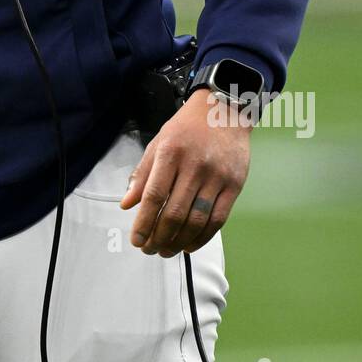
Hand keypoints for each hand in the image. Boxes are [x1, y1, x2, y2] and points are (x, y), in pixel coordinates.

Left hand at [119, 88, 251, 256]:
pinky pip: (218, 220)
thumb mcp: (158, 143)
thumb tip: (126, 204)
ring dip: (179, 242)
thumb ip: (142, 174)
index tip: (136, 240)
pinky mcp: (234, 185)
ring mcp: (217, 177)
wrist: (223, 111)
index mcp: (171, 153)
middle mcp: (194, 166)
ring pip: (196, 220)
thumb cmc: (187, 128)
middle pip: (174, 213)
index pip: (154, 196)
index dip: (144, 222)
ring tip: (166, 251)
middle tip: (150, 249)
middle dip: (159, 238)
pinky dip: (202, 238)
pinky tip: (189, 245)